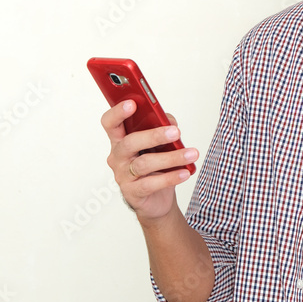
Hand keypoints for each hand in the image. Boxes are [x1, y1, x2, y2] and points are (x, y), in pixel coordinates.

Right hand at [102, 101, 197, 223]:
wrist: (156, 199)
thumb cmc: (155, 164)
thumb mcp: (159, 143)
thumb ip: (162, 126)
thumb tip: (170, 122)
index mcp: (120, 139)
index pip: (111, 123)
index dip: (118, 112)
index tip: (132, 103)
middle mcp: (118, 156)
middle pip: (129, 142)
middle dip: (154, 135)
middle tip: (176, 132)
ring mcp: (123, 175)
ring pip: (144, 163)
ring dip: (171, 157)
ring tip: (191, 154)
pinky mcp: (133, 192)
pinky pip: (151, 184)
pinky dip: (171, 177)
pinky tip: (185, 172)